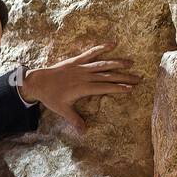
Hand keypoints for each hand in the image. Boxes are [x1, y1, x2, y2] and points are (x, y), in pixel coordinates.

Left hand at [20, 43, 141, 131]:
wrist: (38, 82)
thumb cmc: (50, 97)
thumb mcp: (62, 110)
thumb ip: (75, 120)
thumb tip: (84, 132)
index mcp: (83, 88)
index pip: (105, 88)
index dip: (118, 88)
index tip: (131, 89)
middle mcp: (84, 76)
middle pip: (108, 76)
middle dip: (124, 77)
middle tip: (138, 78)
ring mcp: (81, 66)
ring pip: (102, 64)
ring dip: (117, 62)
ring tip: (131, 62)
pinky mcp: (76, 60)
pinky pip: (91, 52)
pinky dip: (101, 47)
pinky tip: (113, 43)